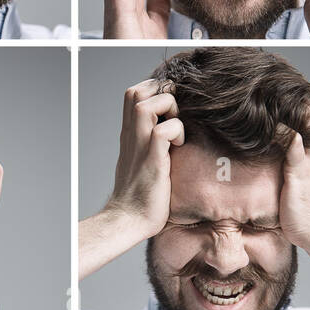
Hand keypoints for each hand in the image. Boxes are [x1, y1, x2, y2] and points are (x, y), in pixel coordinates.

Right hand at [78, 79, 183, 278]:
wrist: (129, 219)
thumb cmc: (142, 194)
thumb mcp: (145, 159)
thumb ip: (152, 141)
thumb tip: (172, 131)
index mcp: (131, 133)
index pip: (134, 94)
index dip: (154, 89)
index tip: (172, 106)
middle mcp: (131, 135)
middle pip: (135, 91)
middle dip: (161, 92)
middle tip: (176, 112)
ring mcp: (139, 146)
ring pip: (144, 104)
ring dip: (167, 108)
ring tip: (177, 128)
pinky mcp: (152, 161)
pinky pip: (162, 132)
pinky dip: (176, 131)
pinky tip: (179, 146)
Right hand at [278, 95, 309, 245]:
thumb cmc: (306, 209)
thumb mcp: (297, 178)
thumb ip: (294, 153)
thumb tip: (288, 129)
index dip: (307, 95)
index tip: (290, 83)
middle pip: (309, 118)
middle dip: (296, 103)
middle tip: (276, 91)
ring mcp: (308, 161)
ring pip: (301, 132)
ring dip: (290, 119)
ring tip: (271, 108)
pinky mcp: (300, 172)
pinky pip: (294, 147)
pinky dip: (285, 136)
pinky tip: (272, 137)